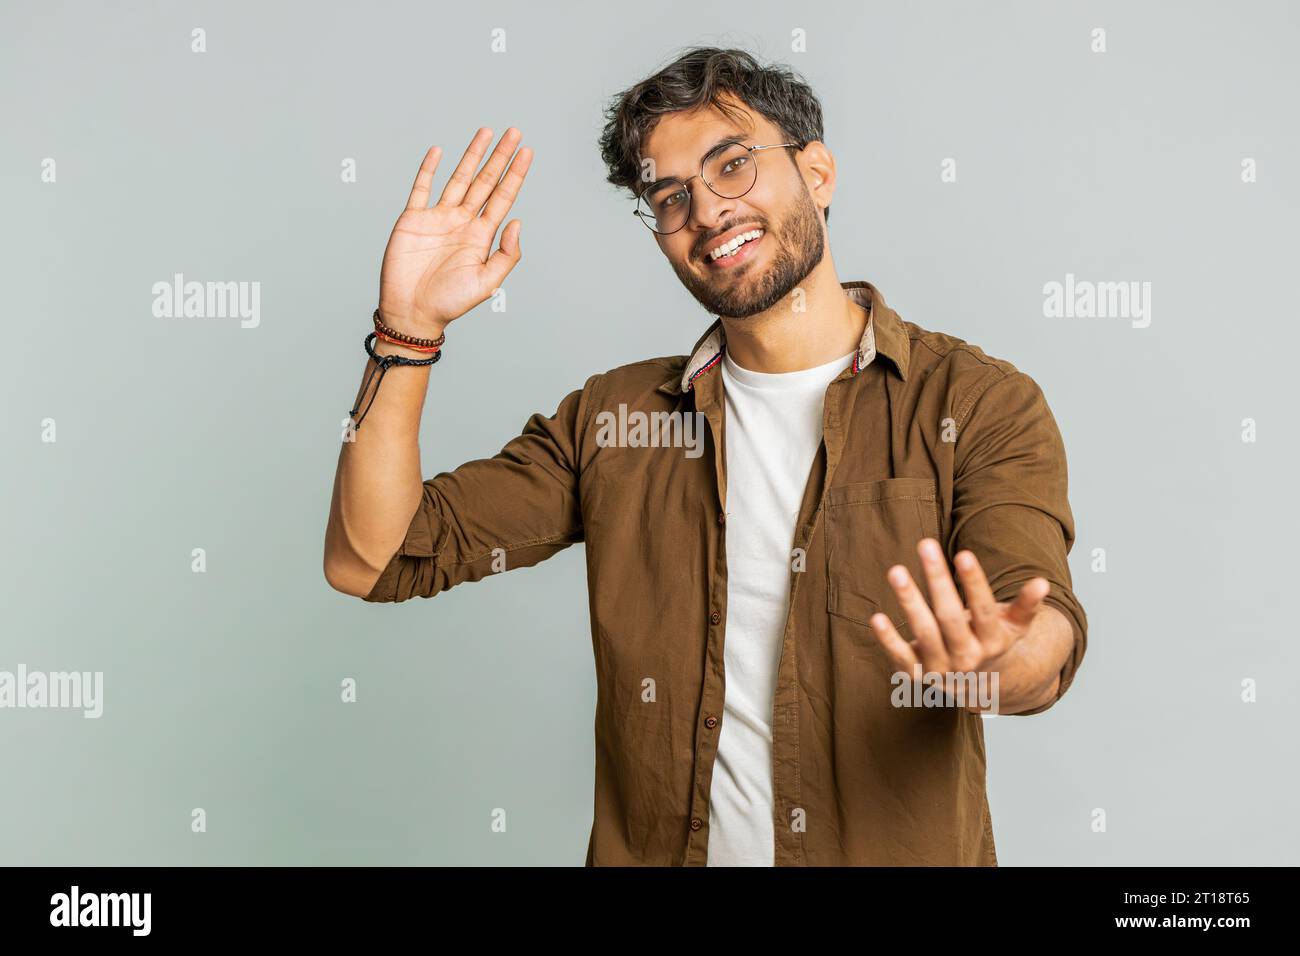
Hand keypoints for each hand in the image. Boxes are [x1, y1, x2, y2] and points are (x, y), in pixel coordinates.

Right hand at [377, 127, 532, 337]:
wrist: (412, 311)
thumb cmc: (449, 302)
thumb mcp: (487, 282)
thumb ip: (506, 254)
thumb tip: (517, 221)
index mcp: (481, 236)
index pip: (502, 197)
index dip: (515, 174)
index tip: (527, 152)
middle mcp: (462, 222)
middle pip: (485, 181)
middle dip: (500, 157)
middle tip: (515, 132)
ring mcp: (438, 218)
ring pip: (458, 179)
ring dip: (472, 155)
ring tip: (486, 132)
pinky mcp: (413, 219)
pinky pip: (422, 188)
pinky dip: (429, 169)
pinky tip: (439, 151)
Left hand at [869, 538, 1048, 711]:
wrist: (977, 688)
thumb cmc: (991, 642)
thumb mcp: (1012, 627)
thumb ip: (1025, 606)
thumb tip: (1043, 583)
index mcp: (993, 641)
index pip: (983, 609)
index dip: (973, 583)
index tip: (963, 554)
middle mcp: (967, 657)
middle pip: (950, 616)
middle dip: (937, 579)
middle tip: (926, 545)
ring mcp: (941, 667)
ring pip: (924, 632)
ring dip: (909, 600)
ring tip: (896, 570)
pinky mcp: (917, 674)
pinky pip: (900, 656)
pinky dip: (888, 639)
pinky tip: (876, 617)